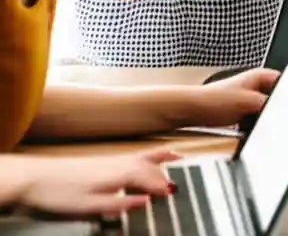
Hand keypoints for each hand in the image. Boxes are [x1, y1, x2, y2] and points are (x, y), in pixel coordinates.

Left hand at [16, 149, 179, 216]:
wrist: (34, 178)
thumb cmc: (60, 193)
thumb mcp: (91, 207)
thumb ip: (121, 204)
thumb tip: (146, 202)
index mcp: (121, 174)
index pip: (151, 181)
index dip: (164, 189)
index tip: (175, 197)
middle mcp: (120, 163)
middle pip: (151, 169)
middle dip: (165, 177)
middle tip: (178, 189)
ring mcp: (113, 159)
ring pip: (144, 158)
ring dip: (162, 161)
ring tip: (178, 158)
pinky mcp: (105, 160)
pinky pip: (135, 155)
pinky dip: (149, 154)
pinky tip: (148, 157)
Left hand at [184, 68, 279, 127]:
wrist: (192, 111)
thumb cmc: (212, 99)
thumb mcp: (248, 101)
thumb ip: (269, 105)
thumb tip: (283, 112)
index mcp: (260, 76)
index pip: (285, 83)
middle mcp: (256, 86)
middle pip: (277, 99)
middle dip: (277, 110)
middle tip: (277, 118)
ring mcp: (249, 100)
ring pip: (267, 111)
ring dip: (265, 119)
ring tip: (263, 125)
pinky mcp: (243, 113)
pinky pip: (257, 120)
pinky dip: (256, 126)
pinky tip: (253, 130)